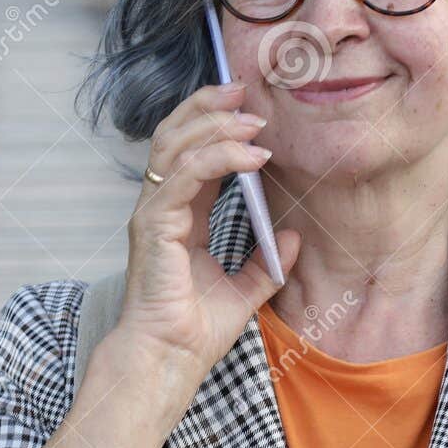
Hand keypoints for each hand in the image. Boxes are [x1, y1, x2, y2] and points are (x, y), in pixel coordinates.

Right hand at [113, 80, 300, 383]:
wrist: (170, 359)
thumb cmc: (194, 331)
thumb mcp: (245, 290)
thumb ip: (266, 262)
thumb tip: (294, 237)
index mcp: (179, 215)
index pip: (190, 150)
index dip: (216, 121)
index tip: (251, 105)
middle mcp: (161, 206)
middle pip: (174, 134)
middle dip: (208, 105)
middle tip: (244, 89)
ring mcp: (153, 213)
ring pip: (175, 145)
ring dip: (217, 125)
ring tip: (254, 120)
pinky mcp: (154, 225)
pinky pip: (184, 176)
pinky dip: (218, 158)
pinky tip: (251, 157)